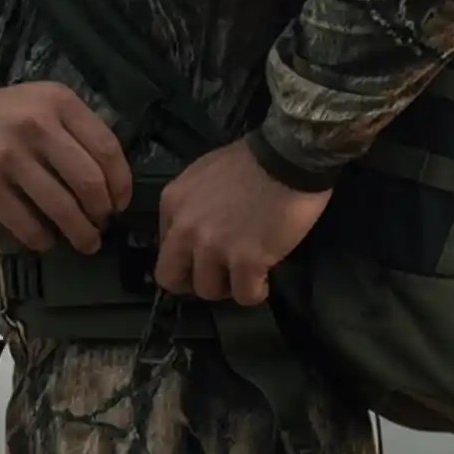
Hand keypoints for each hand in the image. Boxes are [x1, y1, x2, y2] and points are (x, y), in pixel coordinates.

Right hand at [0, 81, 132, 253]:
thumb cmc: (13, 118)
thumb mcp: (50, 107)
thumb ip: (82, 134)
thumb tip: (115, 186)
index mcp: (59, 103)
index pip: (107, 150)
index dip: (121, 184)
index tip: (120, 204)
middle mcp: (35, 125)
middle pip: (88, 182)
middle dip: (102, 213)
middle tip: (103, 225)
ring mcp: (7, 156)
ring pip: (61, 208)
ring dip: (80, 233)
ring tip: (86, 242)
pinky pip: (27, 224)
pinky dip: (43, 240)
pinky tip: (48, 241)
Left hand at [155, 138, 331, 305]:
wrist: (289, 157)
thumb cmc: (254, 160)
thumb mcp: (205, 174)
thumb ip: (192, 205)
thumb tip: (196, 232)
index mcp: (173, 203)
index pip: (163, 248)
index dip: (186, 258)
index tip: (206, 256)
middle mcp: (186, 228)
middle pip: (171, 278)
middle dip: (194, 282)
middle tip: (219, 277)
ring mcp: (214, 246)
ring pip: (207, 290)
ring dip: (228, 287)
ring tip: (247, 275)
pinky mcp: (246, 261)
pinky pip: (243, 295)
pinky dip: (255, 292)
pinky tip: (265, 281)